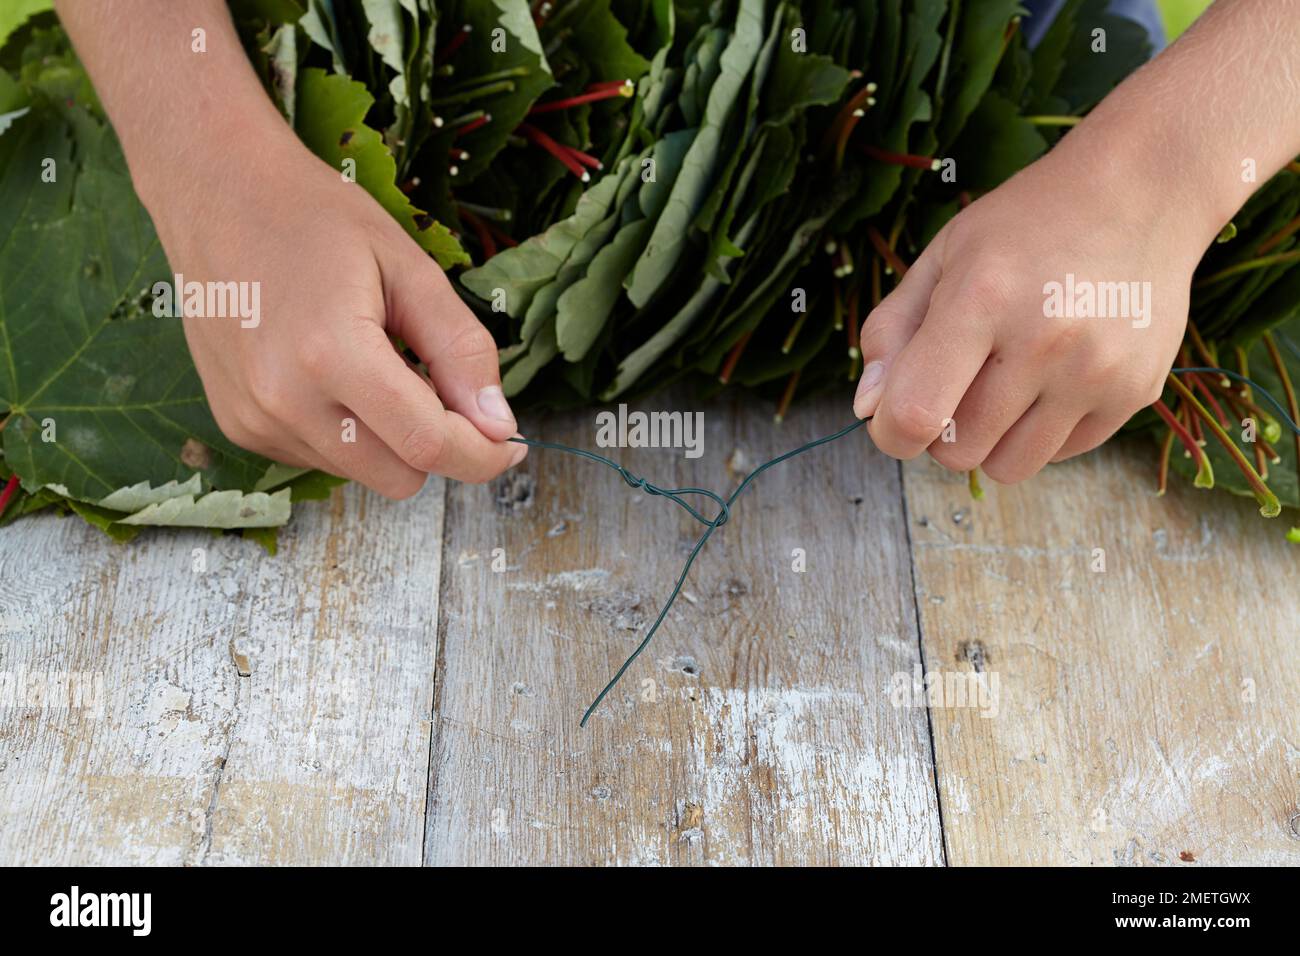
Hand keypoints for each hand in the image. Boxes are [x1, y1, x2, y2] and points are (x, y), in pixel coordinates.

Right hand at [148, 131, 524, 497]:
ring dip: (388, 437)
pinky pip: (322, 459)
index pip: (428, 446)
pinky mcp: (238, 427)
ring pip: (363, 473)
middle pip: (400, 477)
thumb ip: (461, 351)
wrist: (217, 194)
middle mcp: (283, 400)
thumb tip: (498, 425)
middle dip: (436, 444)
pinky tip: (332, 374)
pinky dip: (347, 433)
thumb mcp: (411, 270)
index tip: (510, 444)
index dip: (482, 456)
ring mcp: (254, 419)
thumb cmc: (318, 219)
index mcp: (332, 354)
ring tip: (373, 361)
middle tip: (435, 383)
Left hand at [852, 144, 1210, 483]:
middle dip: (941, 431)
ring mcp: (1097, 372)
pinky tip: (1050, 378)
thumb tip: (868, 409)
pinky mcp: (1136, 393)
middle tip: (957, 383)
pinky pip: (1059, 455)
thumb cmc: (1027, 225)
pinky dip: (1041, 432)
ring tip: (1003, 384)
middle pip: (957, 451)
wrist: (1142, 192)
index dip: (889, 431)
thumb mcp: (943, 257)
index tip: (892, 417)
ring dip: (990, 440)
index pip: (915, 414)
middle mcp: (1045, 341)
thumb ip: (892, 332)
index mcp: (982, 299)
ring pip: (1008, 467)